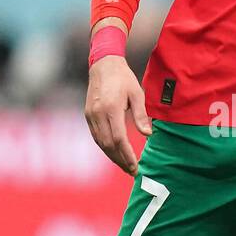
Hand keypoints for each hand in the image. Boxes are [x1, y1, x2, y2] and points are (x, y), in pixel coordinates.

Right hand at [84, 56, 151, 173]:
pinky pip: (96, 137)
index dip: (127, 154)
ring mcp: (91, 115)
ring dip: (113, 157)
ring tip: (125, 166)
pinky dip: (106, 148)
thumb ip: (141, 115)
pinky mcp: (88, 115)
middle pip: (108, 145)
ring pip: (100, 143)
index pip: (118, 139)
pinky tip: (115, 153)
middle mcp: (98, 114)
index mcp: (111, 108)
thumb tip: (148, 135)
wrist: (103, 64)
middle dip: (120, 160)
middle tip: (132, 171)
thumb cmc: (123, 78)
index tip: (136, 165)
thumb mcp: (136, 93)